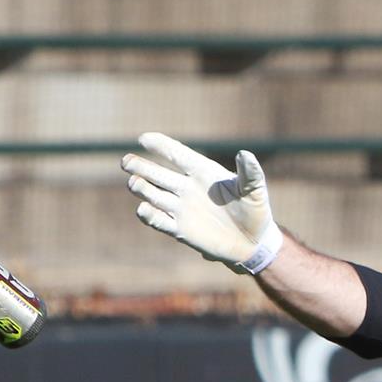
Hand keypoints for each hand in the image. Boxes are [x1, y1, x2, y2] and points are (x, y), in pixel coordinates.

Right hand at [122, 132, 282, 274]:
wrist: (252, 242)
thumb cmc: (255, 212)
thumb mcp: (255, 191)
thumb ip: (250, 173)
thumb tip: (246, 154)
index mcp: (203, 172)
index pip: (178, 155)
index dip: (161, 146)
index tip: (143, 138)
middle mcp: (188, 187)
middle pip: (158, 174)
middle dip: (141, 167)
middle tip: (126, 162)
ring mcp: (182, 208)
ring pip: (154, 194)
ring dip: (142, 188)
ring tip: (134, 183)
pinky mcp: (180, 229)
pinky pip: (159, 220)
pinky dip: (149, 215)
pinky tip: (143, 209)